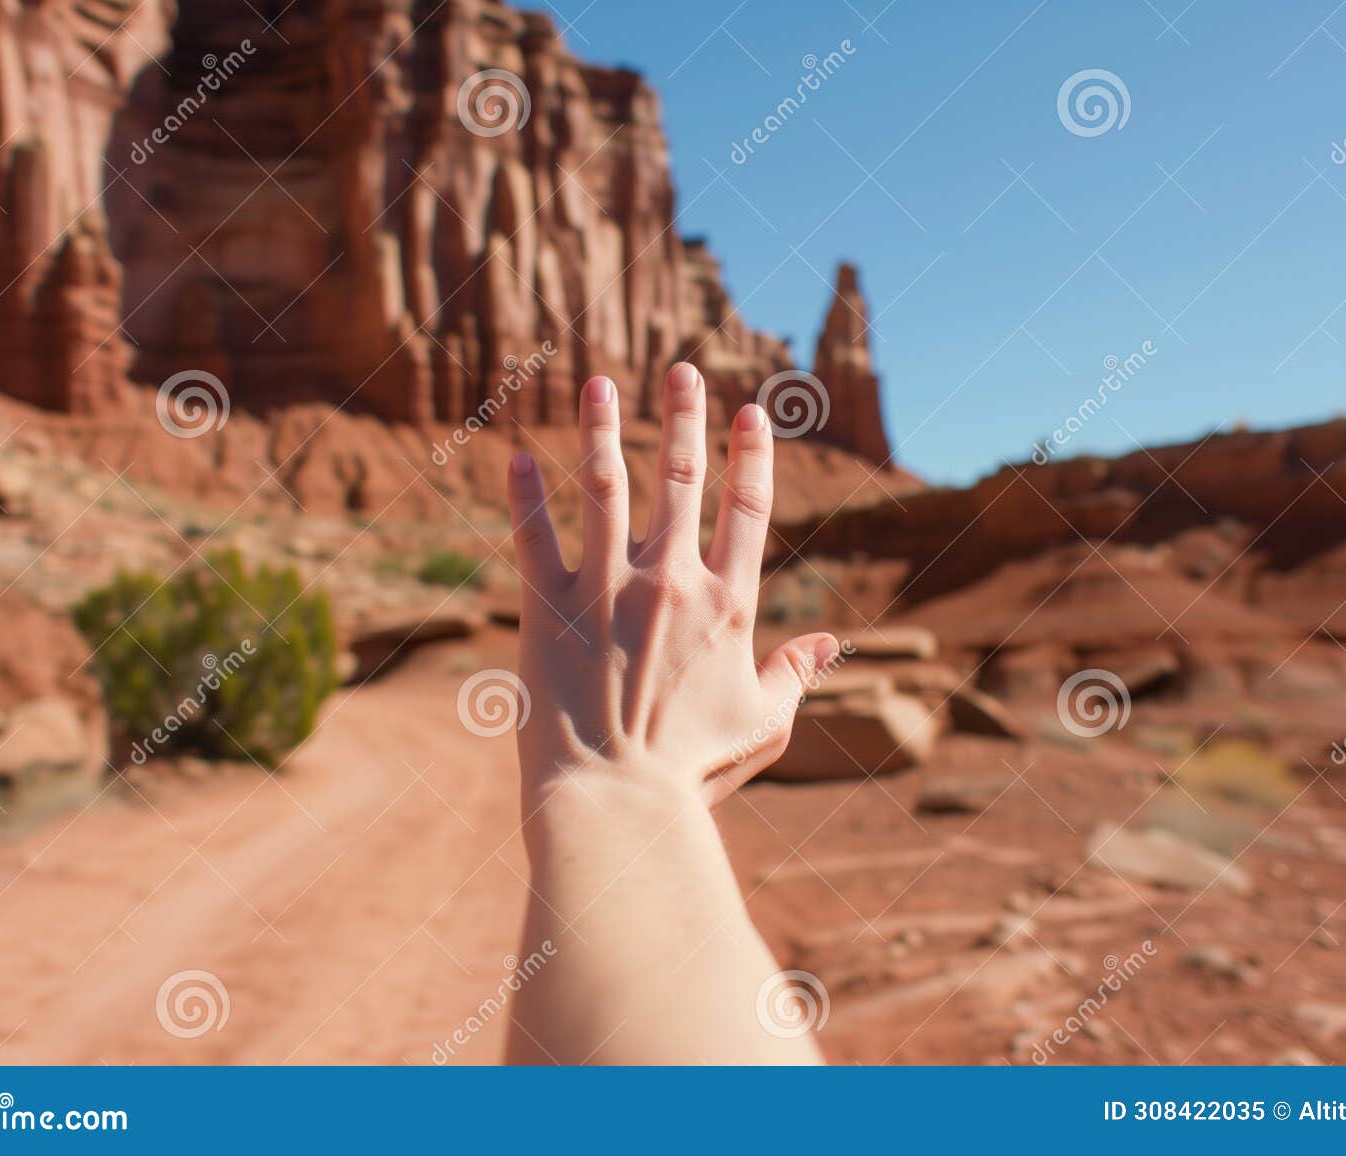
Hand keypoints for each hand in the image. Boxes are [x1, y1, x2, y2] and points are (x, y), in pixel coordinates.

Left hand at [505, 361, 838, 813]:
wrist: (615, 801)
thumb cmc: (692, 771)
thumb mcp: (762, 725)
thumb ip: (793, 674)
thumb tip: (828, 643)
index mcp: (727, 604)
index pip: (747, 509)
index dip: (752, 454)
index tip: (751, 411)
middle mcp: (670, 581)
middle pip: (683, 480)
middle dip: (685, 418)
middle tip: (681, 371)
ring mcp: (607, 587)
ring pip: (606, 487)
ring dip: (603, 430)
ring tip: (599, 383)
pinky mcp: (548, 606)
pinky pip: (534, 536)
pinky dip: (525, 494)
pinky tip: (517, 456)